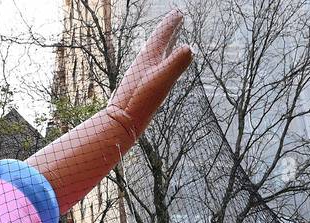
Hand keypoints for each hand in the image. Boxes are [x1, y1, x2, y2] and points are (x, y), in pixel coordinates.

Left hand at [109, 12, 192, 137]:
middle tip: (176, 18)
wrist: (119, 123)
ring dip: (163, 45)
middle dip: (168, 30)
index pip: (161, 35)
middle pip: (158, 42)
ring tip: (170, 40)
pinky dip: (159, 62)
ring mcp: (140, 76)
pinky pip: (152, 68)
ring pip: (154, 54)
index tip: (179, 12)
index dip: (171, 24)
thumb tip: (190, 47)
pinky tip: (159, 69)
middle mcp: (142, 64)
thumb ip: (175, 64)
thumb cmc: (139, 102)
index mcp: (148, 58)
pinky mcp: (139, 88)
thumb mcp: (160, 81)